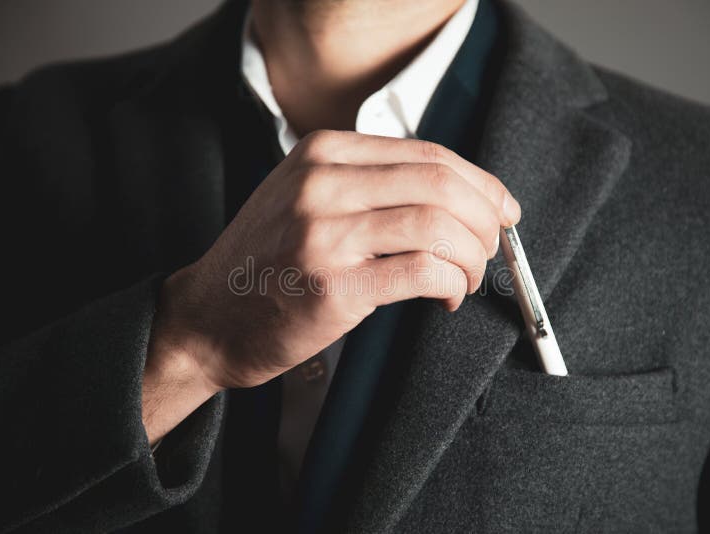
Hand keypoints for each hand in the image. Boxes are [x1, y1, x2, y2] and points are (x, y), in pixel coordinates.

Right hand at [142, 131, 519, 441]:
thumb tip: (457, 194)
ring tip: (468, 278)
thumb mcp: (305, 197)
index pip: (428, 155)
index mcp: (322, 153)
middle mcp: (322, 184)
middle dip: (485, 219)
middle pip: (441, 185)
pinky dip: (452, 283)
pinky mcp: (332, 285)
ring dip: (473, 256)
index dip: (480, 183)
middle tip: (492, 248)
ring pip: (438, 225)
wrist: (208, 318)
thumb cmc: (266, 262)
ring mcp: (324, 233)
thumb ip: (369, 183)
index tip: (502, 209)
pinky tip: (447, 297)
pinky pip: (422, 271)